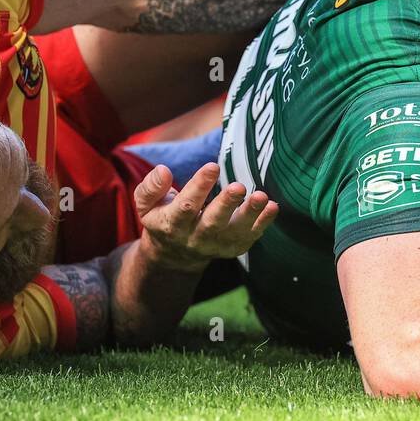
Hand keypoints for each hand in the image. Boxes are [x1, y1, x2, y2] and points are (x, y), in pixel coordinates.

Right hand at [133, 162, 278, 271]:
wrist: (176, 254)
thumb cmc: (164, 217)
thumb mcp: (147, 205)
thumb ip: (150, 188)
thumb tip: (163, 170)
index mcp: (172, 224)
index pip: (185, 206)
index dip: (199, 186)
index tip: (212, 166)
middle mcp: (195, 238)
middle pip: (212, 223)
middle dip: (226, 204)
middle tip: (239, 186)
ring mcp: (217, 245)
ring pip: (234, 231)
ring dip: (250, 214)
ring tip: (262, 196)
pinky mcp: (233, 247)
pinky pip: (250, 236)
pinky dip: (263, 222)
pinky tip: (272, 206)